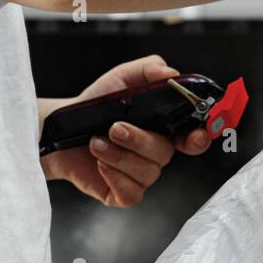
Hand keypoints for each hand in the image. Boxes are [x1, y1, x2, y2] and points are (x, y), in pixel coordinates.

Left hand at [40, 55, 212, 206]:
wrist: (63, 128)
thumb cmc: (96, 104)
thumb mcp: (122, 78)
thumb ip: (149, 69)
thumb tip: (171, 73)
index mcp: (164, 127)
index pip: (193, 137)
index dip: (199, 138)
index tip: (194, 134)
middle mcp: (156, 152)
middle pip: (164, 153)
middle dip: (139, 140)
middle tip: (115, 128)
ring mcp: (142, 175)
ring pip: (147, 173)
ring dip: (118, 156)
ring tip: (97, 142)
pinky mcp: (124, 193)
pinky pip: (131, 192)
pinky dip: (113, 176)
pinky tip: (100, 163)